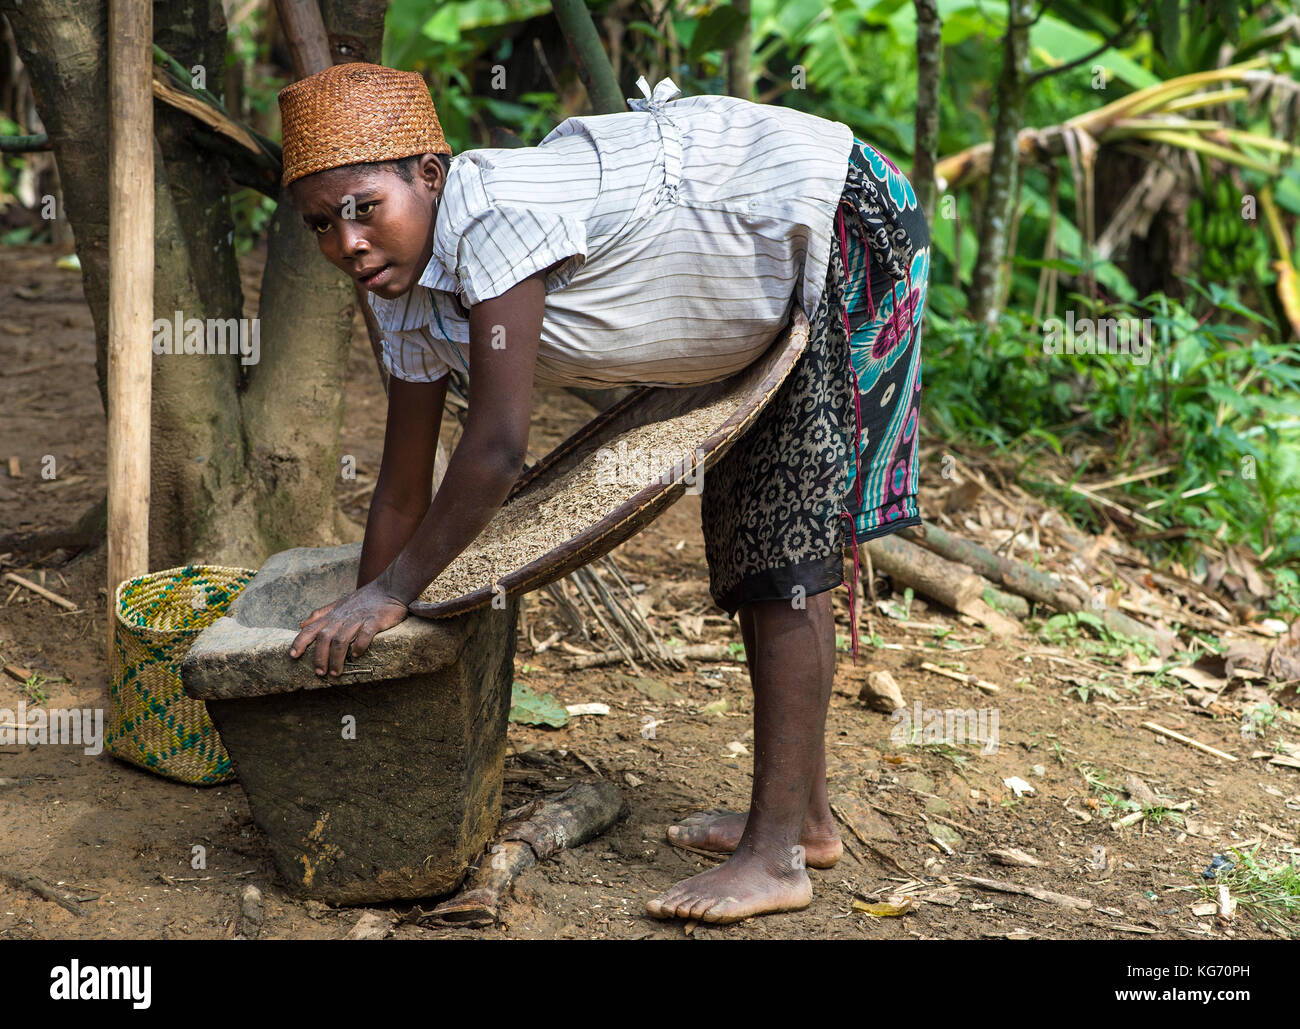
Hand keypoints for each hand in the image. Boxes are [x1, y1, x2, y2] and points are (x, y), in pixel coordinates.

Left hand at [288, 580, 408, 676]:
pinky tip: (357, 655)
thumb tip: (301, 624)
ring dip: (336, 657)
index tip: (293, 656)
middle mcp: (343, 617)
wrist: (390, 588)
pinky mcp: (374, 620)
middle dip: (319, 656)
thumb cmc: (364, 599)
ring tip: (336, 672)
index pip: (311, 628)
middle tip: (320, 673)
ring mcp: (358, 618)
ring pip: (341, 639)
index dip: (300, 641)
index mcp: (333, 615)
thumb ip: (320, 614)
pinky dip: (359, 645)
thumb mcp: (339, 604)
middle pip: (324, 637)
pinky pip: (364, 634)